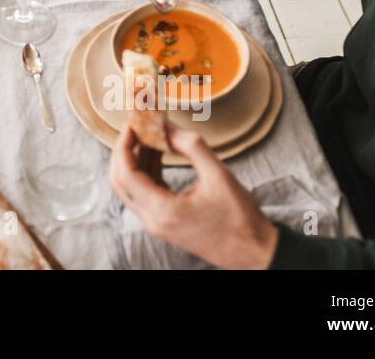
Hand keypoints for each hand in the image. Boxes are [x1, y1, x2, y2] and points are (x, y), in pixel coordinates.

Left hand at [109, 123, 278, 268]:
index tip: (132, 123)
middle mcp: (153, 221)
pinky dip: (147, 173)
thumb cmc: (239, 216)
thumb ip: (190, 145)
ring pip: (131, 188)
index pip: (126, 174)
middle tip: (137, 127)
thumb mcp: (218, 174)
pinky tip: (158, 154)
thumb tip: (165, 125)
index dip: (124, 145)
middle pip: (121, 181)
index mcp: (163, 211)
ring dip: (136, 161)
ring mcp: (156, 225)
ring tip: (150, 135)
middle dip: (124, 151)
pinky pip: (145, 194)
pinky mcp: (164, 224)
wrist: (253, 251)